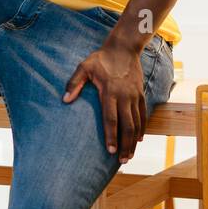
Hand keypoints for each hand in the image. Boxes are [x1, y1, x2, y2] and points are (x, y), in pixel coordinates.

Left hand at [63, 40, 146, 162]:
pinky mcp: (141, 94)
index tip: (109, 151)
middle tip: (121, 161)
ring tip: (129, 156)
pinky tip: (138, 140)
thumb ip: (74, 83)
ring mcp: (134, 96)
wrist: (124, 48)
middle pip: (127, 126)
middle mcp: (124, 96)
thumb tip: (64, 100)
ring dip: (133, 141)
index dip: (111, 136)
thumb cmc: (101, 59)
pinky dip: (141, 128)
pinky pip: (143, 115)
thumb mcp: (84, 67)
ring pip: (136, 123)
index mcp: (110, 92)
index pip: (111, 119)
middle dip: (124, 145)